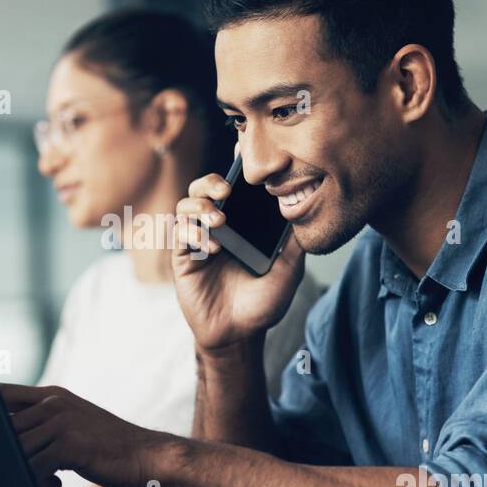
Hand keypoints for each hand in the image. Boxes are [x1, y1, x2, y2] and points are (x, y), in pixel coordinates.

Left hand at [0, 384, 171, 486]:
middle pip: (2, 426)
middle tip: (16, 470)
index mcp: (52, 395)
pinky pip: (32, 467)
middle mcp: (52, 402)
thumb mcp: (75, 427)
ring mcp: (60, 421)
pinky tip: (57, 484)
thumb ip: (43, 427)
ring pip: (16, 449)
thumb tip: (8, 443)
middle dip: (3, 452)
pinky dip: (37, 482)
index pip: (0, 394)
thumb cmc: (111, 450)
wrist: (150, 458)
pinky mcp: (68, 445)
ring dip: (24, 470)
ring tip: (49, 478)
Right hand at [172, 172, 305, 350]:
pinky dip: (194, 234)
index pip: (234, 188)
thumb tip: (306, 210)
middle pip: (202, 188)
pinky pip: (180, 235)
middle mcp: (217, 227)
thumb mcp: (288, 269)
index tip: (240, 152)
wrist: (240, 335)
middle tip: (226, 190)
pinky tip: (212, 247)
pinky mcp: (184, 258)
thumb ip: (295, 242)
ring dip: (200, 207)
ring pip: (186, 206)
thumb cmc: (263, 302)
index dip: (233, 168)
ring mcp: (198, 240)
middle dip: (211, 182)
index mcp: (241, 224)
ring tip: (219, 221)